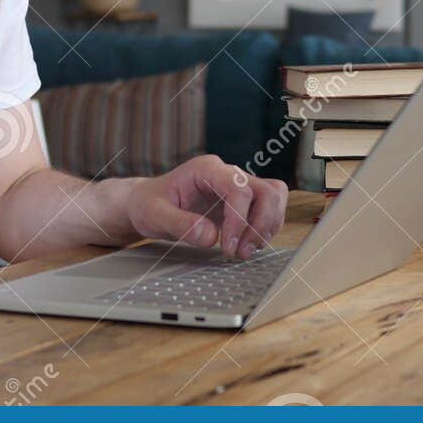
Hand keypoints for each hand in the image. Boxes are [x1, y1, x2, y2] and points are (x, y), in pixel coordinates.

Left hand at [125, 155, 288, 258]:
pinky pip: (269, 210)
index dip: (239, 220)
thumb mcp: (153, 215)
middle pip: (266, 191)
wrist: (148, 203)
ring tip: (244, 252)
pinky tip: (245, 245)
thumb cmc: (149, 205)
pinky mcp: (242, 201)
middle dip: (259, 225)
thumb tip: (210, 237)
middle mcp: (227, 173)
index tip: (227, 247)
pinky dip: (265, 229)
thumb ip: (179, 224)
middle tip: (240, 253)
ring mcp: (237, 185)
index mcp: (206, 169)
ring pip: (273, 198)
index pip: (239, 188)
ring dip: (266, 228)